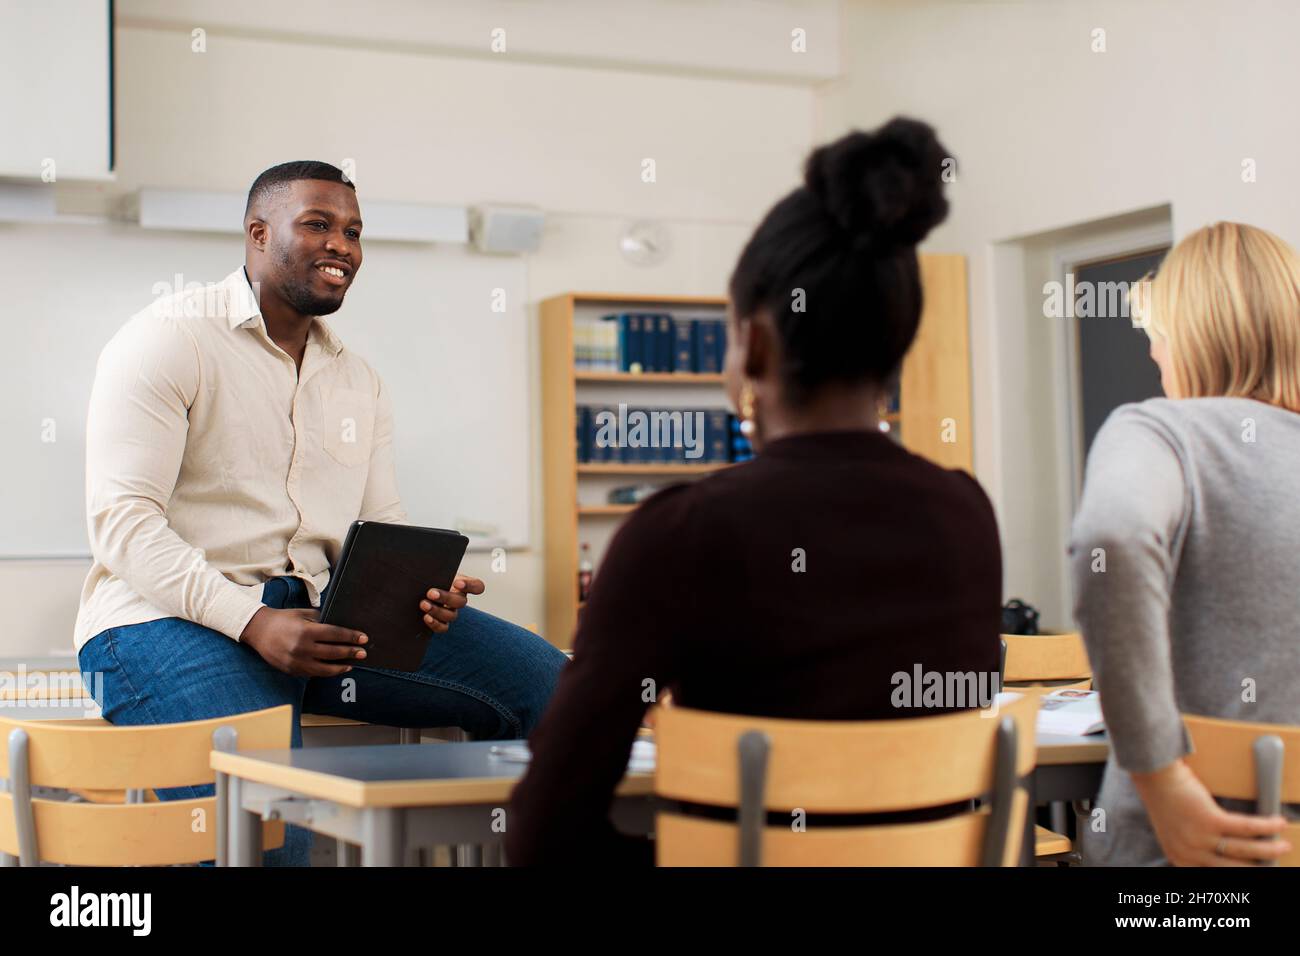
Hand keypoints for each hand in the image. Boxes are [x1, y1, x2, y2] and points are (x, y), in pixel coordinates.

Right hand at [239, 607, 368, 676]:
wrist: (257, 630)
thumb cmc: (283, 619)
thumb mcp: (303, 614)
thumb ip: (322, 619)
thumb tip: (342, 625)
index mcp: (306, 631)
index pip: (335, 634)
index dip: (351, 637)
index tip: (363, 638)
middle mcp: (302, 648)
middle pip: (333, 652)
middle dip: (350, 652)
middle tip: (363, 653)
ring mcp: (296, 662)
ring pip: (324, 669)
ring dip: (340, 667)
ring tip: (351, 664)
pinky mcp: (291, 670)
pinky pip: (313, 673)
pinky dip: (325, 672)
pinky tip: (334, 668)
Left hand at [418, 575, 484, 633]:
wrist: (416, 589)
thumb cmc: (426, 577)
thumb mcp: (432, 570)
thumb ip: (435, 569)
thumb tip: (427, 565)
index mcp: (461, 584)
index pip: (477, 586)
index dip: (470, 586)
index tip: (457, 583)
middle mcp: (458, 599)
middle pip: (461, 602)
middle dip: (446, 597)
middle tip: (431, 593)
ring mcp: (450, 612)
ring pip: (451, 615)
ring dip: (437, 610)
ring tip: (423, 604)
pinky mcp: (441, 623)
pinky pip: (443, 627)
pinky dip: (436, 624)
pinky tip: (426, 617)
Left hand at [1132, 759, 1290, 865]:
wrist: (1154, 773)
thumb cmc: (1164, 797)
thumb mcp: (1173, 832)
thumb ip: (1191, 846)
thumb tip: (1220, 854)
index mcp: (1179, 859)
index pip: (1215, 876)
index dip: (1239, 872)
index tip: (1254, 868)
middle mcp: (1189, 853)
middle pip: (1234, 867)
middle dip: (1258, 865)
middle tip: (1272, 862)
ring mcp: (1200, 839)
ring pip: (1245, 850)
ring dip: (1269, 849)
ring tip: (1283, 846)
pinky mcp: (1210, 820)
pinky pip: (1247, 828)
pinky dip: (1266, 826)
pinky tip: (1278, 823)